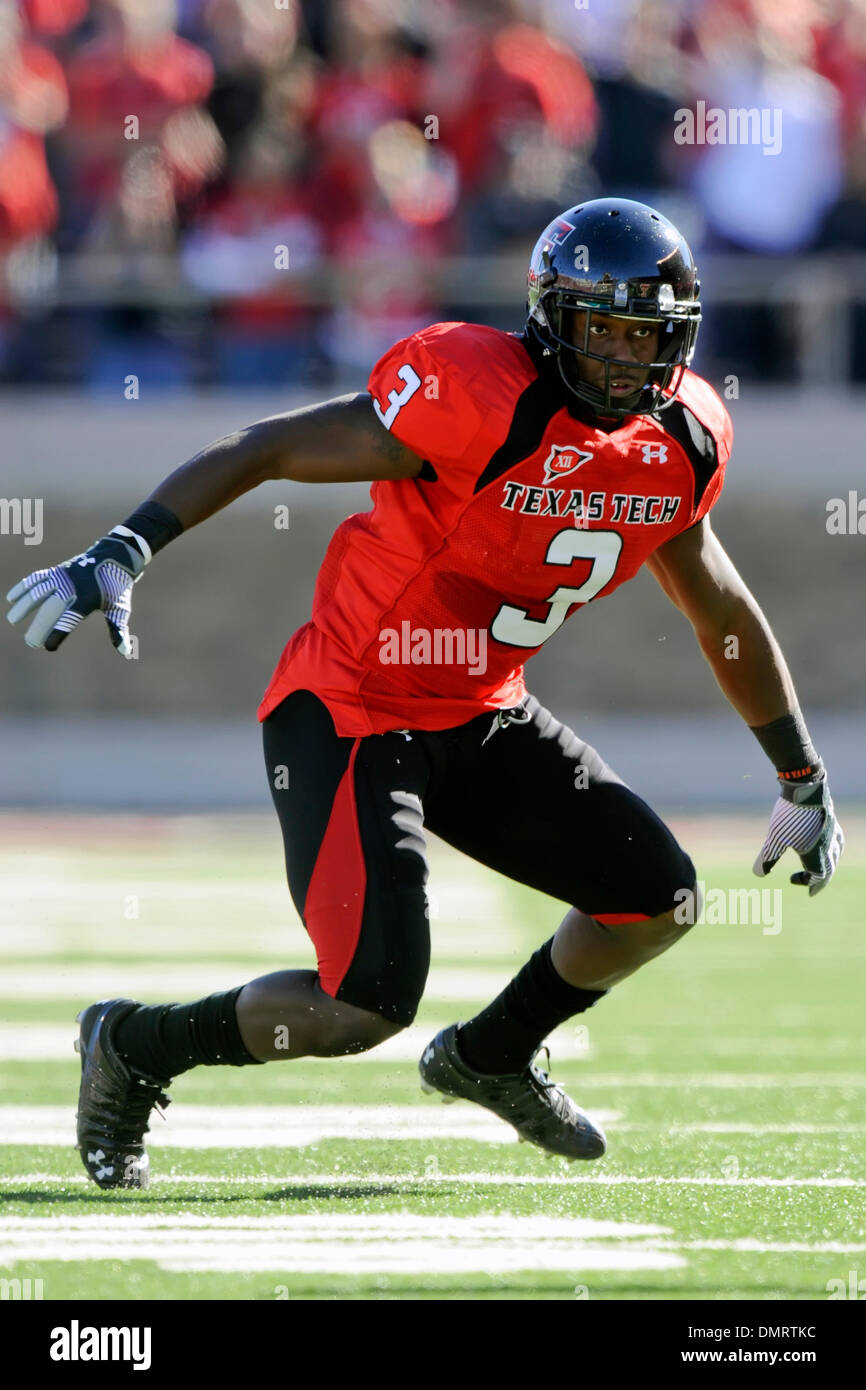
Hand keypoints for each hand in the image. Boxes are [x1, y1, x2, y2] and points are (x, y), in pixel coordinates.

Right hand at [6, 529, 146, 656]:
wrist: (115, 555)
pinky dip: (23, 587)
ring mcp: (63, 576)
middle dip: (39, 626)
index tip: (49, 646)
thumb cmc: (118, 586)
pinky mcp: (57, 570)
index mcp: (89, 597)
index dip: (58, 632)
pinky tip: (12, 598)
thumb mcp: (120, 608)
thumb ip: (118, 630)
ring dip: (24, 606)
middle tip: (31, 643)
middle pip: (51, 608)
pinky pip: (36, 579)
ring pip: (38, 591)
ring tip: (13, 620)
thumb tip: (126, 652)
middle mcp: (73, 586)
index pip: (70, 618)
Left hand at [753, 771, 843, 896]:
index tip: (798, 885)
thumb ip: (768, 856)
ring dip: (829, 864)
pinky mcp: (831, 820)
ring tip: (821, 866)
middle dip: (819, 878)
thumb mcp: (775, 837)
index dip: (809, 883)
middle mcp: (828, 845)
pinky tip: (827, 841)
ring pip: (835, 854)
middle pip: (829, 868)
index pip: (818, 876)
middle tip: (811, 885)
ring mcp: (832, 832)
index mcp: (816, 854)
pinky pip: (837, 839)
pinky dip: (833, 847)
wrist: (806, 787)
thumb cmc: (790, 815)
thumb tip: (757, 874)